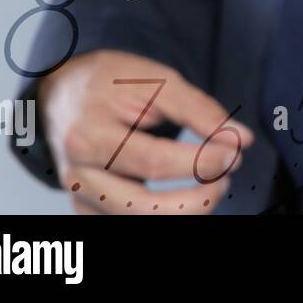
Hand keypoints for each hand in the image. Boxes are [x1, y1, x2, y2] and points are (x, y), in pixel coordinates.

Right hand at [38, 50, 253, 213]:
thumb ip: (199, 110)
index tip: (235, 152)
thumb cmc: (111, 81)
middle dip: (196, 200)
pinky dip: (161, 214)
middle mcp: (78, 173)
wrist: (61, 89)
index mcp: (90, 136)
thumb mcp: (155, 79)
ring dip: (184, 210)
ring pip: (135, 221)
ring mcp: (80, 195)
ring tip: (212, 185)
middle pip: (140, 207)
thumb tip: (241, 138)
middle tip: (226, 179)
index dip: (200, 162)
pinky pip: (125, 223)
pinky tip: (184, 196)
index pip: (153, 162)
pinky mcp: (86, 206)